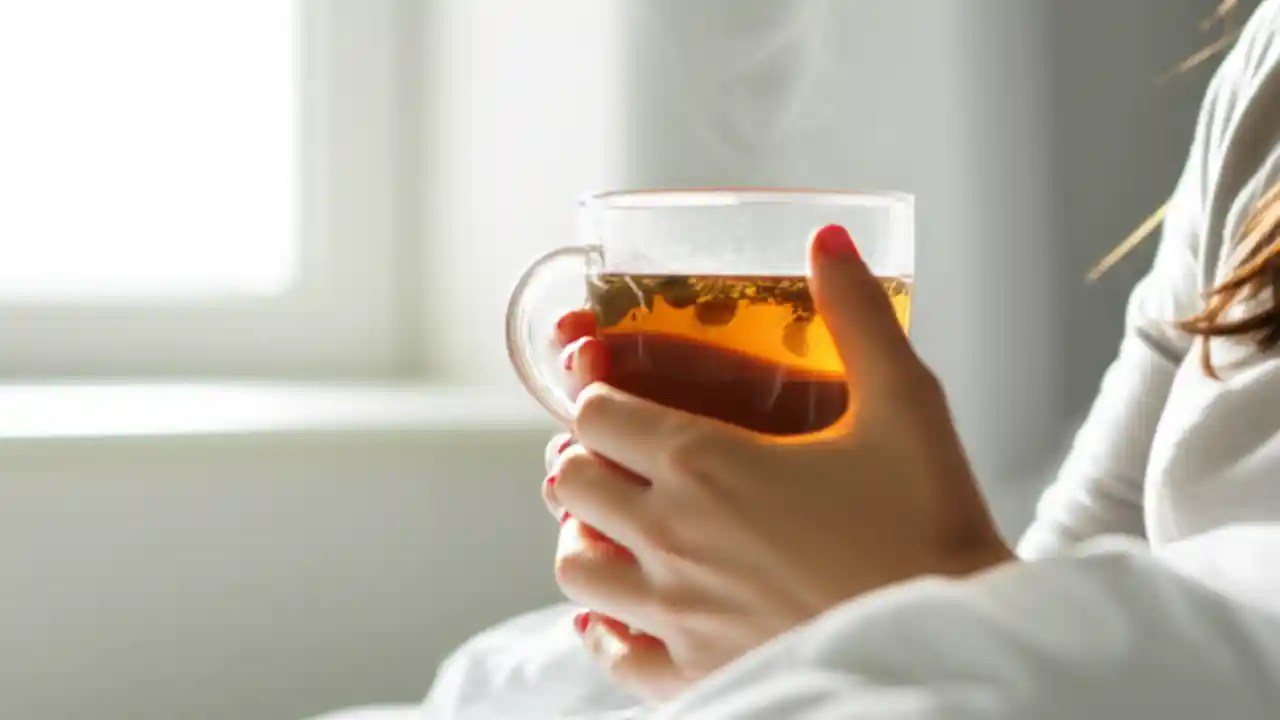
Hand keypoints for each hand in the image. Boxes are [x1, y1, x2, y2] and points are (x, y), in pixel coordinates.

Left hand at [544, 225, 1012, 698]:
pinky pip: (611, 654)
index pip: (597, 413)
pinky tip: (617, 614)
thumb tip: (830, 243)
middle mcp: (672, 536)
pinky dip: (601, 628)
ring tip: (610, 525)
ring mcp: (675, 613)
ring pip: (573, 567)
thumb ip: (858, 317)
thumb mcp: (905, 406)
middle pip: (570, 481)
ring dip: (580, 535)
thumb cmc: (931, 529)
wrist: (954, 647)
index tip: (611, 388)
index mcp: (707, 464)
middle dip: (577, 457)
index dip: (594, 392)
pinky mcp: (695, 673)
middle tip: (611, 451)